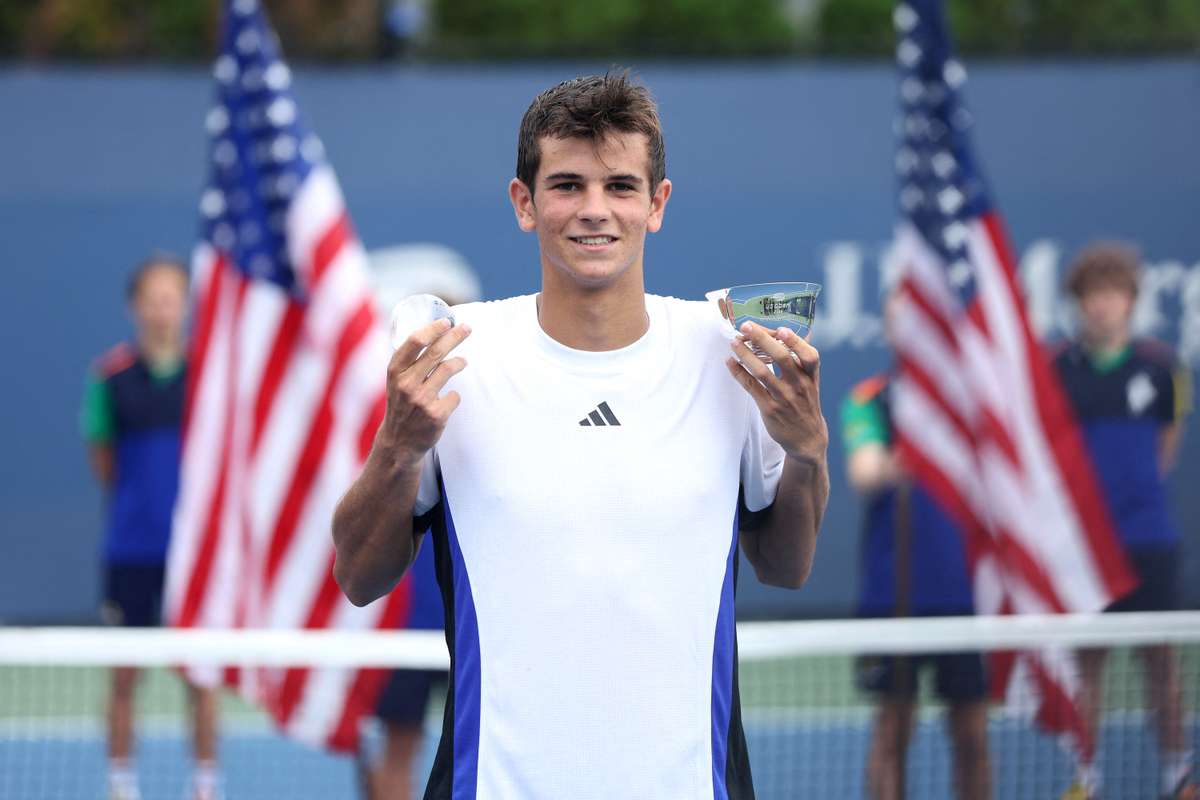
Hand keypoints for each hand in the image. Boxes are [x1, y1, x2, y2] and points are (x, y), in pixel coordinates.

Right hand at [377, 318, 470, 467]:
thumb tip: (436, 333)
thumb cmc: (401, 404)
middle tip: (467, 328)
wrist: (399, 442)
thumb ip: (410, 361)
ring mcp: (421, 400)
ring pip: (449, 369)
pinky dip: (454, 396)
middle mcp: (406, 384)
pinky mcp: (436, 415)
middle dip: (455, 336)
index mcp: (395, 371)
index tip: (446, 322)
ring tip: (462, 362)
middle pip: (436, 351)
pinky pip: (455, 395)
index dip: (433, 329)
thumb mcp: (396, 381)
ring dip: (460, 362)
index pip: (415, 342)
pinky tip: (447, 400)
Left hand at [725, 322, 827, 465]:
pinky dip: (739, 373)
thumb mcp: (811, 383)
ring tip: (734, 342)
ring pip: (762, 371)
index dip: (796, 342)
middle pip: (782, 358)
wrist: (807, 438)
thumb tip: (777, 334)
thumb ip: (799, 362)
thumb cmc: (805, 403)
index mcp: (811, 377)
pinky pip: (751, 387)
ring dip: (745, 354)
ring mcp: (784, 398)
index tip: (781, 330)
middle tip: (746, 326)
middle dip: (762, 339)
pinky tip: (730, 362)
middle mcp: (799, 386)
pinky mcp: (769, 408)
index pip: (809, 356)